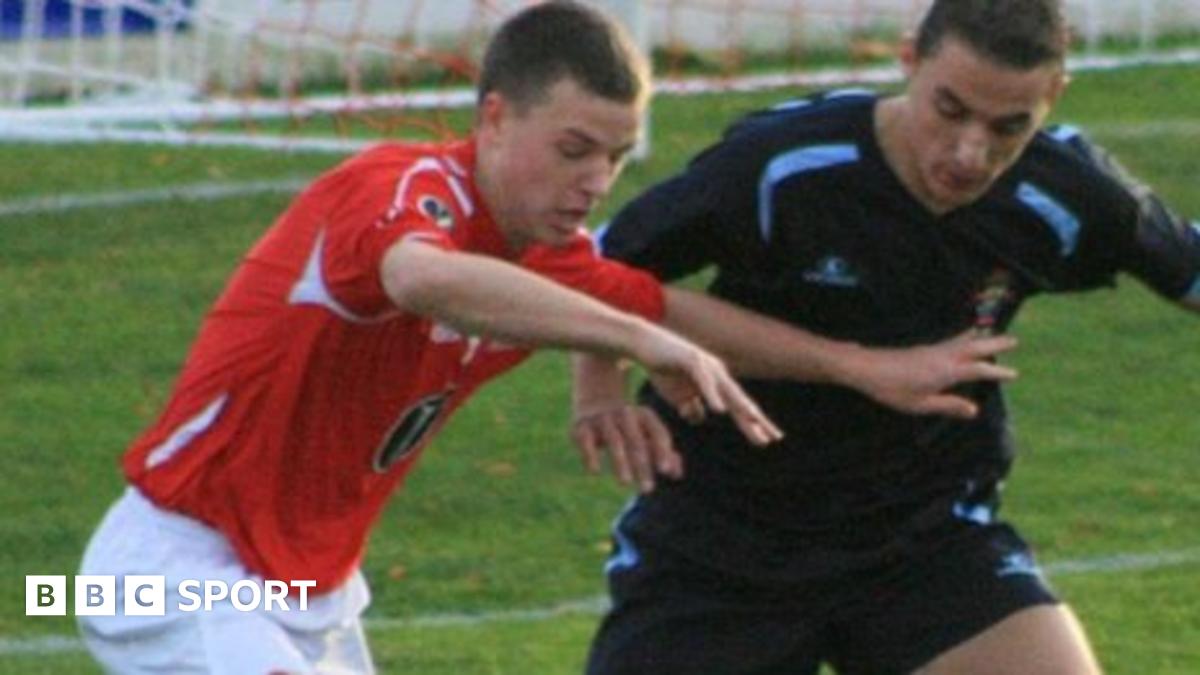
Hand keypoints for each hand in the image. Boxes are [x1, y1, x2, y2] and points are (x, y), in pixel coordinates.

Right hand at [571, 403, 680, 492]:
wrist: (596, 397)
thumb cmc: (629, 424)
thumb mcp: (647, 433)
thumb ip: (664, 453)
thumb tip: (677, 475)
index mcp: (645, 416)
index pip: (657, 434)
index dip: (662, 451)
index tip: (665, 471)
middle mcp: (625, 415)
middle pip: (636, 442)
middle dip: (642, 465)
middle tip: (647, 489)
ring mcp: (602, 420)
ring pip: (613, 441)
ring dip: (620, 462)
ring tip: (626, 483)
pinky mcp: (581, 427)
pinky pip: (586, 441)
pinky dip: (590, 454)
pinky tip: (595, 471)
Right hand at [631, 323, 782, 445]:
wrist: (642, 343)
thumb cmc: (661, 367)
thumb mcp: (677, 393)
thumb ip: (690, 405)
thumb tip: (699, 418)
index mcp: (715, 383)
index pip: (738, 407)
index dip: (753, 423)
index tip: (769, 439)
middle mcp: (716, 374)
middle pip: (740, 401)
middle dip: (756, 420)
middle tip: (774, 438)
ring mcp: (705, 365)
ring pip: (727, 391)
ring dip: (741, 407)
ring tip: (754, 421)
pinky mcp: (690, 360)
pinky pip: (704, 381)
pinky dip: (712, 395)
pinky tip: (719, 410)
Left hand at [846, 330, 1018, 417]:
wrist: (866, 368)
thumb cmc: (892, 389)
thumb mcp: (920, 405)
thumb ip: (948, 405)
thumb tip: (974, 410)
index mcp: (946, 371)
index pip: (979, 370)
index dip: (997, 372)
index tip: (1014, 373)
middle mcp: (943, 356)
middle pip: (975, 347)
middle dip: (995, 343)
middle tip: (1015, 340)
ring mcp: (933, 350)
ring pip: (963, 340)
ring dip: (980, 337)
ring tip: (991, 334)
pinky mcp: (923, 349)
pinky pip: (951, 340)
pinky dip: (964, 338)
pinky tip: (961, 340)